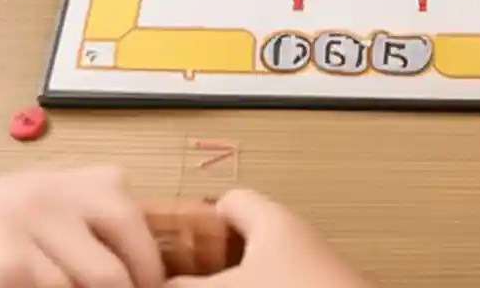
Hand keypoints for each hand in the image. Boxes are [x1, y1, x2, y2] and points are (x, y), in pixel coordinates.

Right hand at [165, 190, 372, 287]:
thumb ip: (187, 285)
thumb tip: (160, 284)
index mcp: (272, 219)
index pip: (226, 200)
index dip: (194, 220)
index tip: (171, 242)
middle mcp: (294, 235)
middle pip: (240, 237)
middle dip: (212, 257)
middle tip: (186, 276)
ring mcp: (309, 264)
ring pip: (259, 263)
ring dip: (235, 277)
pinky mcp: (319, 284)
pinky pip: (280, 279)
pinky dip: (261, 285)